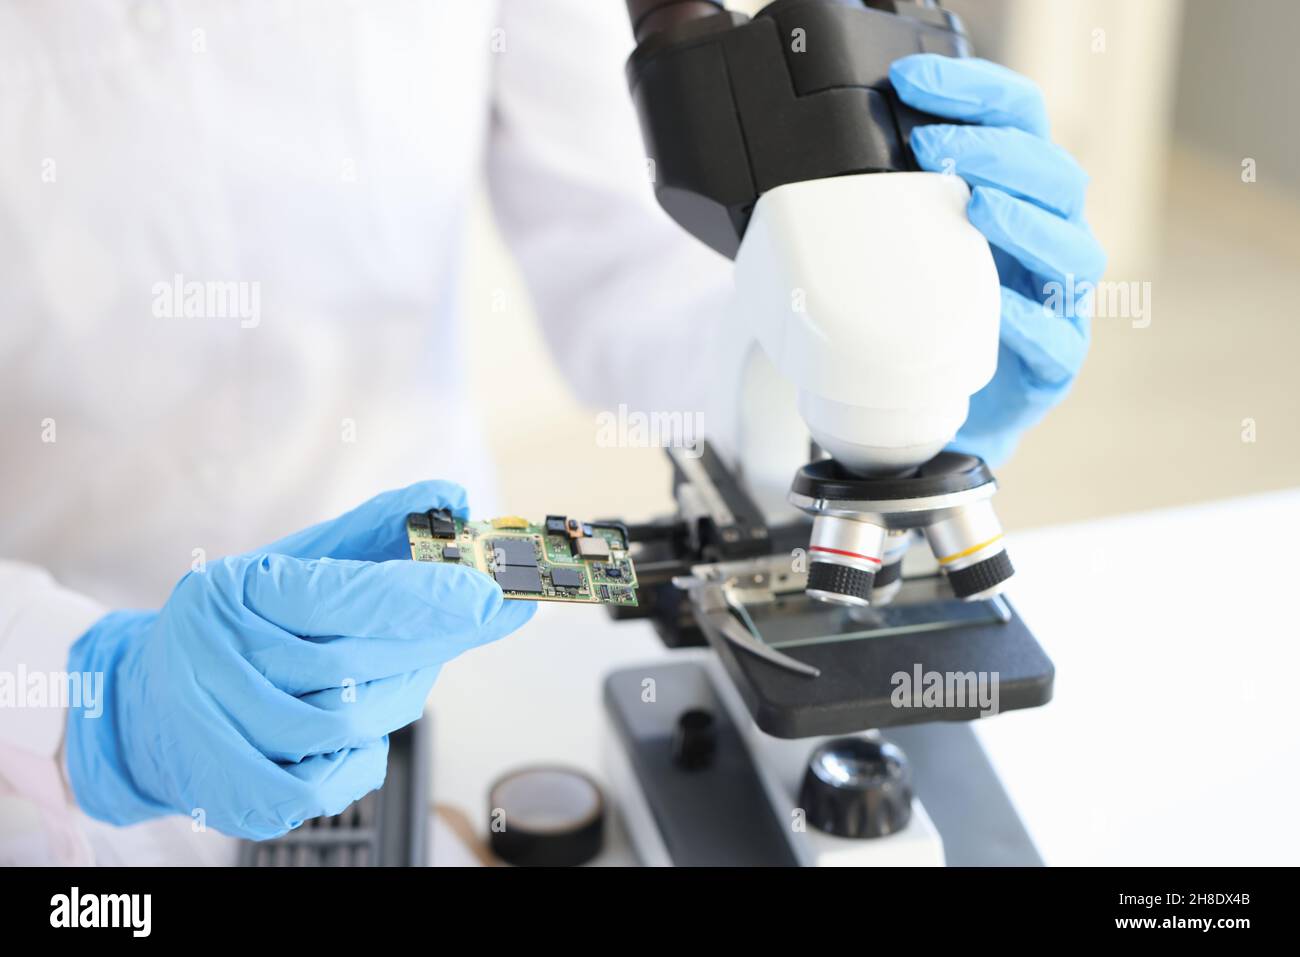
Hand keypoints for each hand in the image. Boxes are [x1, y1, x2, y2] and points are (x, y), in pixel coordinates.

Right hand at [65, 481, 534, 839]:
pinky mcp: (236, 792)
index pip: (334, 596)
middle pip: (350, 664)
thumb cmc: (241, 624)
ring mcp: (219, 733)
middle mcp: (215, 663)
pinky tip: (363, 729)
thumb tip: (451, 498)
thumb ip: (374, 530)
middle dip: (433, 639)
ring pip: (347, 722)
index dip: (415, 595)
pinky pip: (329, 781)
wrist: (145, 706)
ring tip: (411, 668)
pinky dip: (363, 755)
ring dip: (401, 694)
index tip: (484, 590)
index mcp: (229, 595)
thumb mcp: (290, 563)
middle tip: (490, 613)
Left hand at [890, 54, 1106, 465]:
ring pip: (1073, 250)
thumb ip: (879, 206)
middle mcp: (1046, 243)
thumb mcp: (892, 253)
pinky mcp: (1054, 366)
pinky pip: (1058, 338)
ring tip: (979, 205)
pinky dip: (1029, 319)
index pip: (1017, 124)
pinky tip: (998, 305)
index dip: (977, 92)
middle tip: (934, 142)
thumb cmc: (912, 324)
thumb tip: (812, 159)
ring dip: (1026, 221)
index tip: (913, 80)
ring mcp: (1057, 304)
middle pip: (1055, 177)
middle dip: (997, 150)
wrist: (919, 419)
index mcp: (1013, 199)